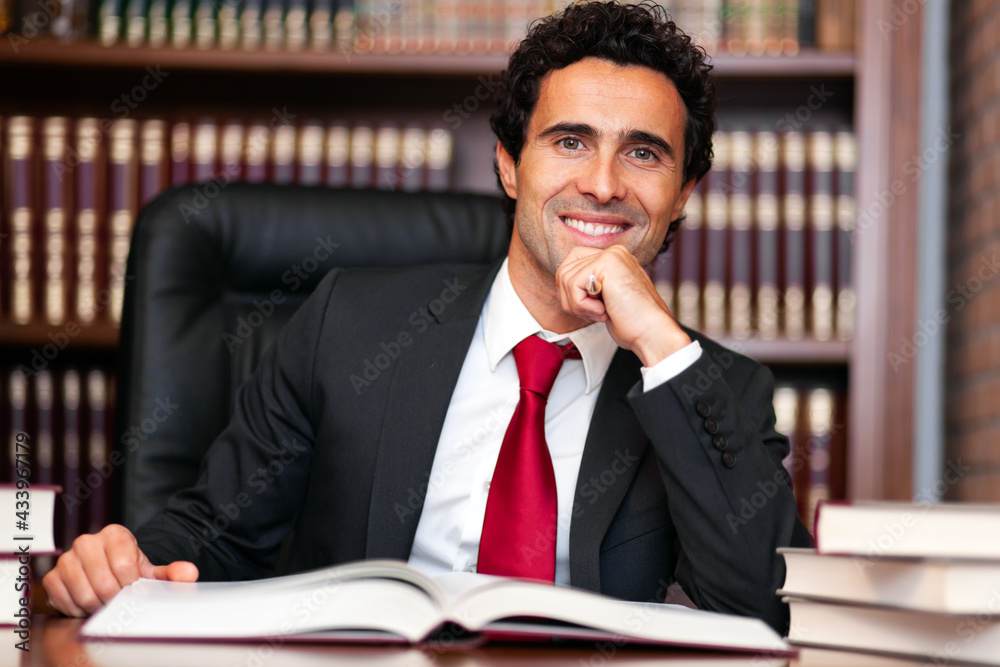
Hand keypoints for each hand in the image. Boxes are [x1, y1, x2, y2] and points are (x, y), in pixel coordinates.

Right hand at [42, 524, 198, 616]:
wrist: (106, 570)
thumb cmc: (128, 569)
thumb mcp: (150, 570)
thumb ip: (170, 572)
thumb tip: (189, 573)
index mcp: (115, 534)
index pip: (125, 565)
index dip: (132, 584)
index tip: (133, 586)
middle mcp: (87, 542)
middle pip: (105, 582)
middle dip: (116, 598)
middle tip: (119, 598)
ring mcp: (67, 558)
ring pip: (85, 594)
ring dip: (98, 605)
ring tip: (105, 600)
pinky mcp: (53, 576)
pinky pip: (66, 600)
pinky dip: (79, 609)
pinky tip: (88, 602)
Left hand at [555, 245, 690, 365]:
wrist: (652, 333)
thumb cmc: (632, 323)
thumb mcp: (605, 299)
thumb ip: (588, 286)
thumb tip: (562, 283)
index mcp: (613, 260)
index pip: (571, 264)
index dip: (569, 290)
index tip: (587, 308)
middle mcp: (613, 253)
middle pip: (564, 270)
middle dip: (571, 300)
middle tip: (594, 314)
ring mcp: (611, 255)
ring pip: (565, 278)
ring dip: (577, 305)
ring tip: (600, 313)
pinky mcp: (607, 263)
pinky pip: (573, 285)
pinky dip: (583, 306)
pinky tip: (603, 312)